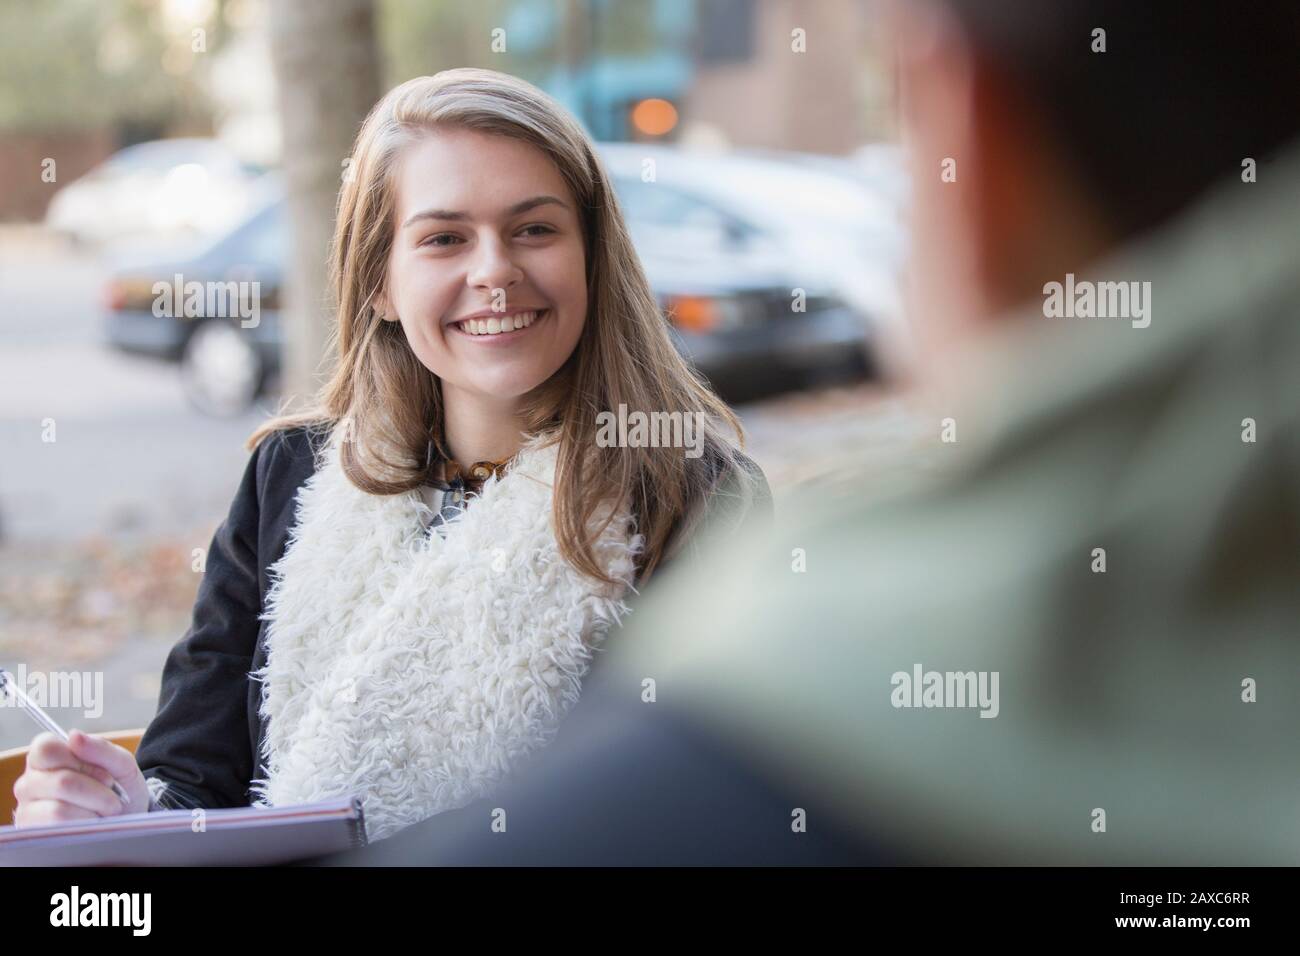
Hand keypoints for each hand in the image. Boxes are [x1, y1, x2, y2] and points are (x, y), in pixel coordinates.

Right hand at [13, 729, 151, 825]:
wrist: (127, 819)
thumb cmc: (118, 788)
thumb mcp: (121, 763)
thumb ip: (100, 748)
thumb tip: (74, 736)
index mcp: (46, 757)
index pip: (46, 748)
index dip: (81, 761)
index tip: (104, 773)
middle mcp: (30, 782)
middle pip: (61, 782)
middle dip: (98, 791)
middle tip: (112, 796)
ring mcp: (28, 810)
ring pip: (59, 810)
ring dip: (93, 811)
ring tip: (105, 811)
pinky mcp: (34, 835)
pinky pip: (59, 830)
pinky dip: (85, 826)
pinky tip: (92, 823)